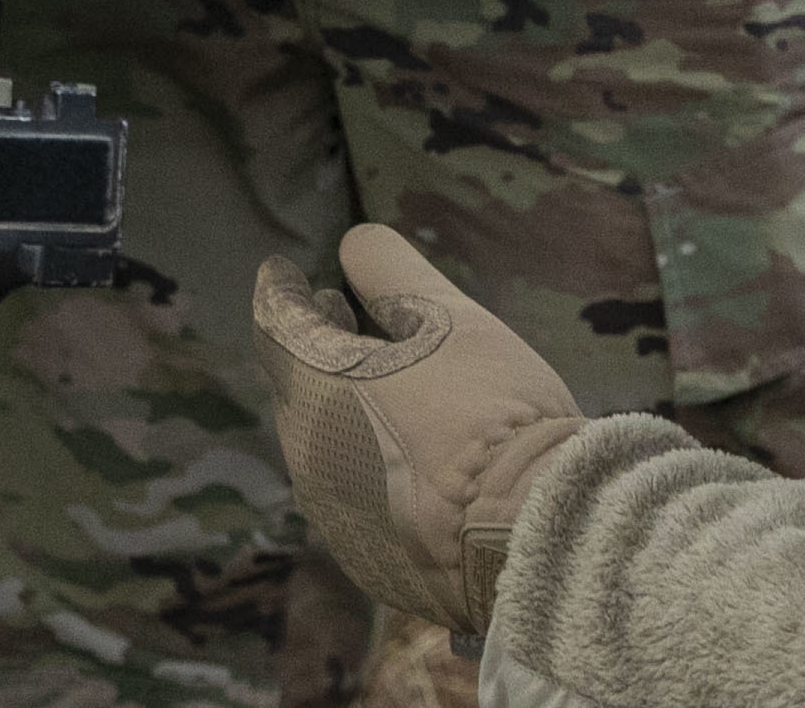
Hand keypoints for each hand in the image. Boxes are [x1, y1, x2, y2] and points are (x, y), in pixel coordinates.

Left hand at [253, 226, 586, 636]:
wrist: (527, 535)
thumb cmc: (491, 411)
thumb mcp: (450, 321)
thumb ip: (394, 273)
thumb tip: (355, 243)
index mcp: (315, 389)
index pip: (277, 326)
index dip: (283, 293)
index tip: (284, 273)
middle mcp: (307, 456)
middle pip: (297, 386)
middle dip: (315, 346)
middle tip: (338, 314)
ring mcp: (333, 516)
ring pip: (322, 444)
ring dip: (340, 405)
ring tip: (377, 379)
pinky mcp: (366, 561)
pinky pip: (353, 496)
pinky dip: (367, 462)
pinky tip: (407, 457)